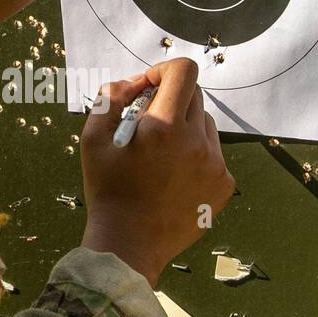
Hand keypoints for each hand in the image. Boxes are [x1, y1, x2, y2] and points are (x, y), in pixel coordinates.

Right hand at [78, 58, 234, 285]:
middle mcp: (198, 143)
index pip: (183, 72)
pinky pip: (214, 153)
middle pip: (194, 96)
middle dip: (170, 100)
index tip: (147, 88)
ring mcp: (216, 166)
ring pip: (206, 124)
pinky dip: (196, 155)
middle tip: (147, 124)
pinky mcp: (224, 185)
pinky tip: (174, 176)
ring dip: (185, 127)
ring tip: (161, 155)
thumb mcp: (93, 140)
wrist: (129, 246)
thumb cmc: (107, 191)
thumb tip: (133, 82)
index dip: (164, 71)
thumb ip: (109, 99)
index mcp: (165, 128)